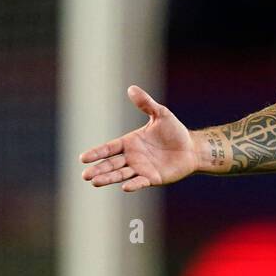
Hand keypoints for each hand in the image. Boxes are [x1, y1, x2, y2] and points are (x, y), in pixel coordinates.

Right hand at [79, 85, 200, 191]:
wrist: (192, 148)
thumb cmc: (175, 131)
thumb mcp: (161, 114)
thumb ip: (146, 103)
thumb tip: (131, 88)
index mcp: (130, 142)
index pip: (109, 148)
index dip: (96, 153)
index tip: (83, 158)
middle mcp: (132, 157)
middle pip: (111, 164)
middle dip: (98, 169)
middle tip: (85, 175)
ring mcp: (141, 169)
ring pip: (121, 174)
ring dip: (109, 178)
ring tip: (95, 182)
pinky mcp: (152, 178)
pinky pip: (140, 182)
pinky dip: (133, 184)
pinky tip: (125, 187)